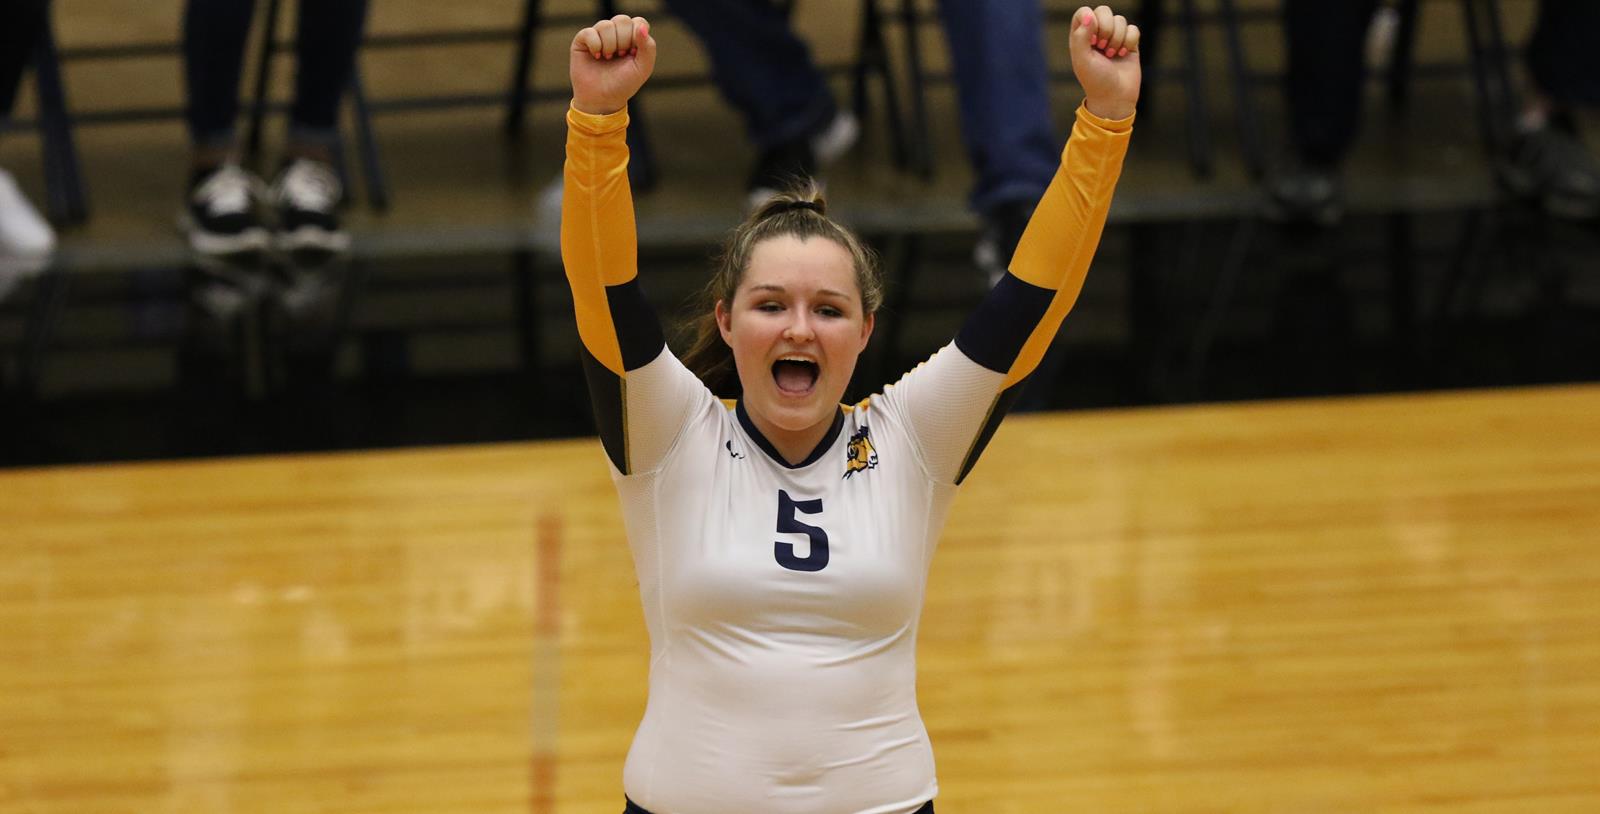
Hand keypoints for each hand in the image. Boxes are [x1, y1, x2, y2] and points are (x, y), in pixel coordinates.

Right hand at [570, 15, 656, 115]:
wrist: (602, 99)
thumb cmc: (623, 84)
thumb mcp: (643, 68)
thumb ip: (648, 47)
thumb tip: (641, 28)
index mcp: (632, 37)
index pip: (638, 22)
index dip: (636, 37)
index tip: (633, 54)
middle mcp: (615, 33)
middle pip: (622, 20)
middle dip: (623, 41)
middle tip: (620, 56)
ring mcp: (599, 35)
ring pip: (606, 25)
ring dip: (609, 45)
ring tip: (608, 58)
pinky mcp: (583, 39)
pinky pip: (589, 32)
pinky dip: (595, 46)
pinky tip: (596, 57)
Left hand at [1070, 5, 1140, 120]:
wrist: (1115, 98)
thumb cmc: (1095, 80)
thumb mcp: (1082, 60)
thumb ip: (1081, 36)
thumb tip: (1089, 14)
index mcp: (1081, 36)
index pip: (1083, 12)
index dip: (1090, 21)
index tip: (1091, 39)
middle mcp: (1096, 34)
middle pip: (1104, 10)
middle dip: (1106, 28)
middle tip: (1102, 47)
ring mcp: (1114, 37)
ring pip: (1120, 20)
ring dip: (1117, 39)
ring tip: (1111, 55)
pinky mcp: (1130, 43)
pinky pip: (1133, 29)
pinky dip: (1130, 41)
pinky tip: (1123, 55)